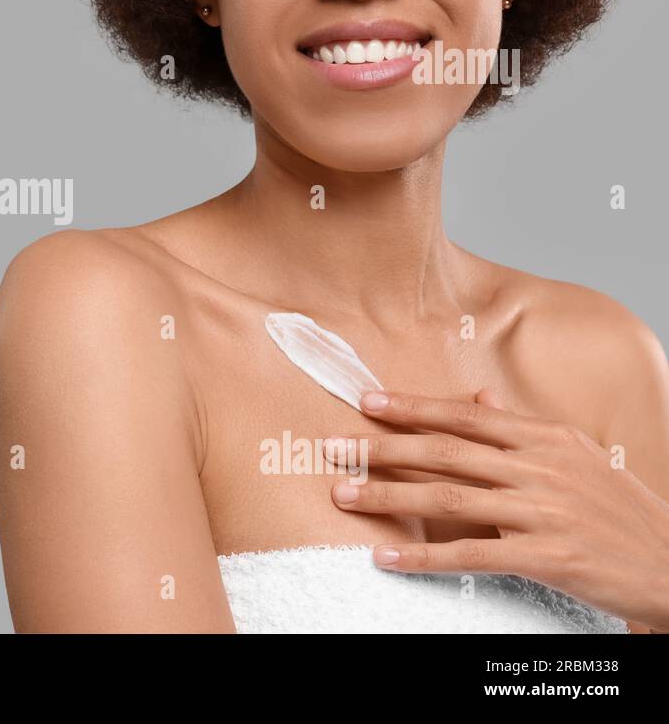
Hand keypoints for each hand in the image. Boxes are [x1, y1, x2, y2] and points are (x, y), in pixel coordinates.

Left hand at [321, 388, 668, 631]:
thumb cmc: (620, 510)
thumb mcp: (578, 455)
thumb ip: (521, 427)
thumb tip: (479, 399)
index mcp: (545, 438)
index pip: (463, 417)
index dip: (412, 408)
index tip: (367, 402)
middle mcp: (540, 467)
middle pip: (445, 452)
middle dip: (383, 448)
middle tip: (333, 447)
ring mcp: (542, 510)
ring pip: (448, 498)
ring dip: (389, 495)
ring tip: (343, 494)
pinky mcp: (546, 556)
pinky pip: (470, 553)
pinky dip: (423, 554)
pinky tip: (387, 555)